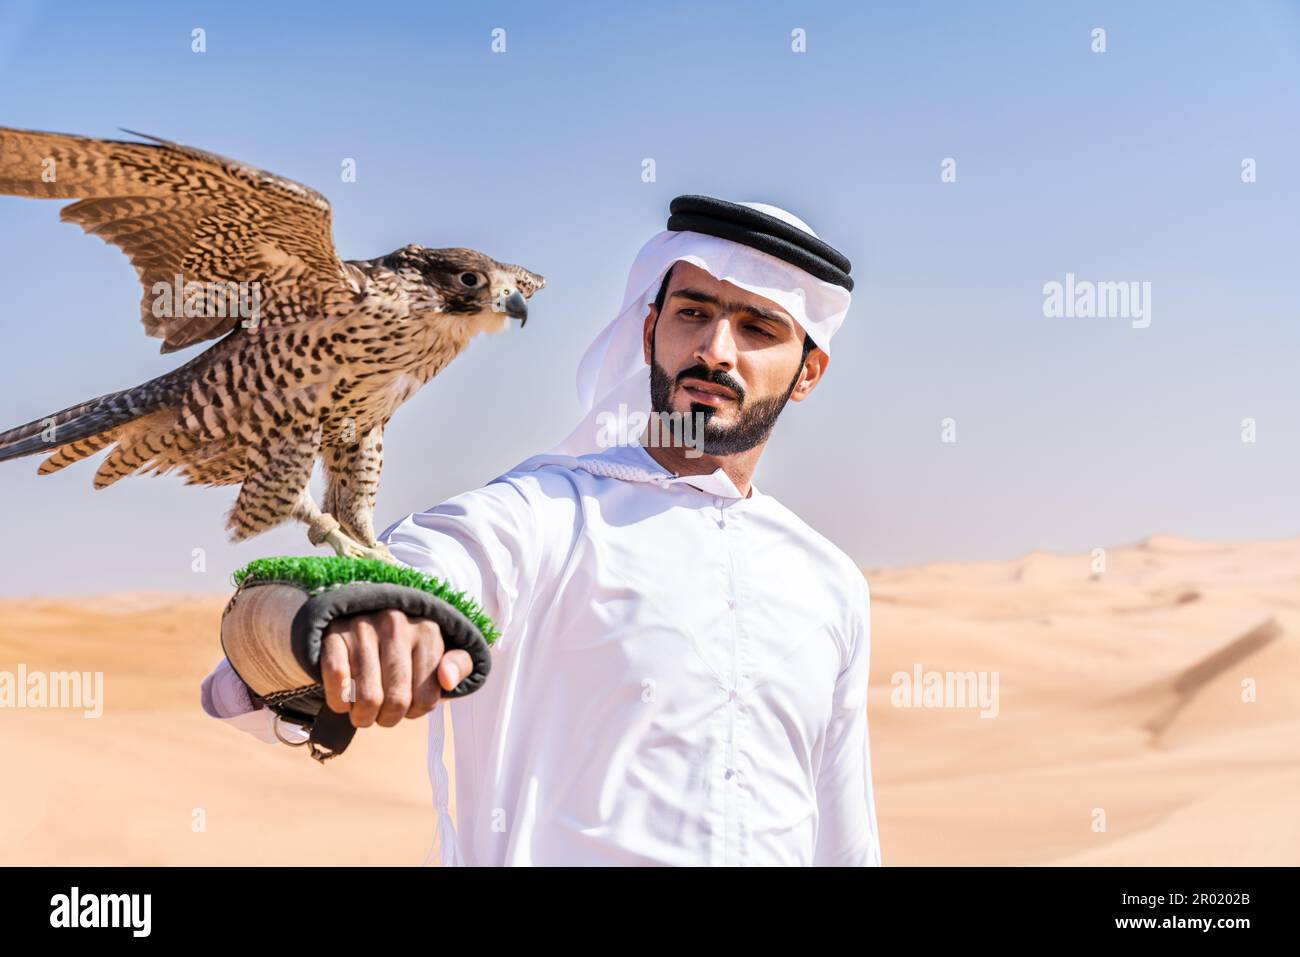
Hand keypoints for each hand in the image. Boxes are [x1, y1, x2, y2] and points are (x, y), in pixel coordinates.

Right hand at [320, 608, 471, 727]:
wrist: (356, 615)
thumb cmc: (404, 646)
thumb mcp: (439, 652)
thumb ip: (458, 666)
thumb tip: (448, 681)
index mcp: (428, 630)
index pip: (426, 698)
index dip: (415, 713)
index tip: (408, 706)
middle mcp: (396, 624)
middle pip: (396, 701)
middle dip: (387, 719)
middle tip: (381, 714)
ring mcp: (363, 626)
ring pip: (367, 698)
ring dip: (362, 716)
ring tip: (363, 710)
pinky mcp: (334, 633)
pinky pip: (338, 682)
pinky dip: (338, 702)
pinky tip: (343, 699)